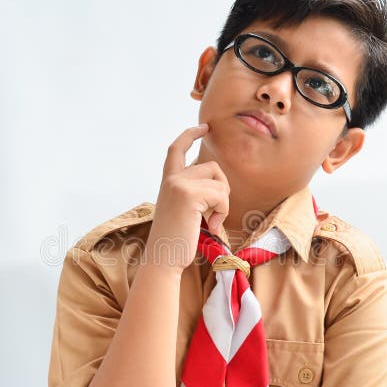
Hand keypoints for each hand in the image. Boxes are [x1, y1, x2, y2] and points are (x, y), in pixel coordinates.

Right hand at [145, 123, 229, 270]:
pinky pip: (221, 195)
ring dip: (223, 203)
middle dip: (223, 188)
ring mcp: (179, 184)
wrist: (163, 259)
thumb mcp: (183, 210)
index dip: (190, 135)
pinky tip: (212, 227)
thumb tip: (217, 183)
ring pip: (219, 180)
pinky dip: (223, 211)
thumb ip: (193, 193)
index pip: (177, 149)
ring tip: (211, 222)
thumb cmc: (176, 241)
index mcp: (168, 182)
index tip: (204, 126)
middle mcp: (171, 179)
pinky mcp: (189, 194)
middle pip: (212, 166)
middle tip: (215, 214)